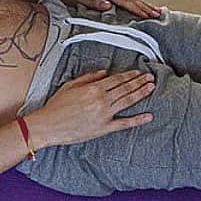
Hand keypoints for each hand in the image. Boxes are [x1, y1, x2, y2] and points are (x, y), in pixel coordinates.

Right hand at [28, 69, 154, 148]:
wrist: (49, 125)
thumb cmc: (57, 105)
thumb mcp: (71, 85)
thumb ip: (89, 77)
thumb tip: (105, 72)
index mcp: (94, 88)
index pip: (117, 79)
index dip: (130, 75)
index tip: (139, 72)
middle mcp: (102, 100)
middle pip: (126, 88)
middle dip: (140, 82)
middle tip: (151, 78)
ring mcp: (104, 115)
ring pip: (128, 101)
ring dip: (141, 94)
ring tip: (151, 88)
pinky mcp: (104, 128)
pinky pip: (124, 123)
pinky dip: (138, 119)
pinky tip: (148, 116)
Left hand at [56, 0, 162, 19]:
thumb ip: (93, 1)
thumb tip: (109, 5)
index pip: (125, 2)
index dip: (138, 9)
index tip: (148, 15)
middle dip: (146, 7)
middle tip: (158, 15)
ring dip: (144, 5)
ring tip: (156, 12)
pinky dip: (137, 3)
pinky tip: (143, 8)